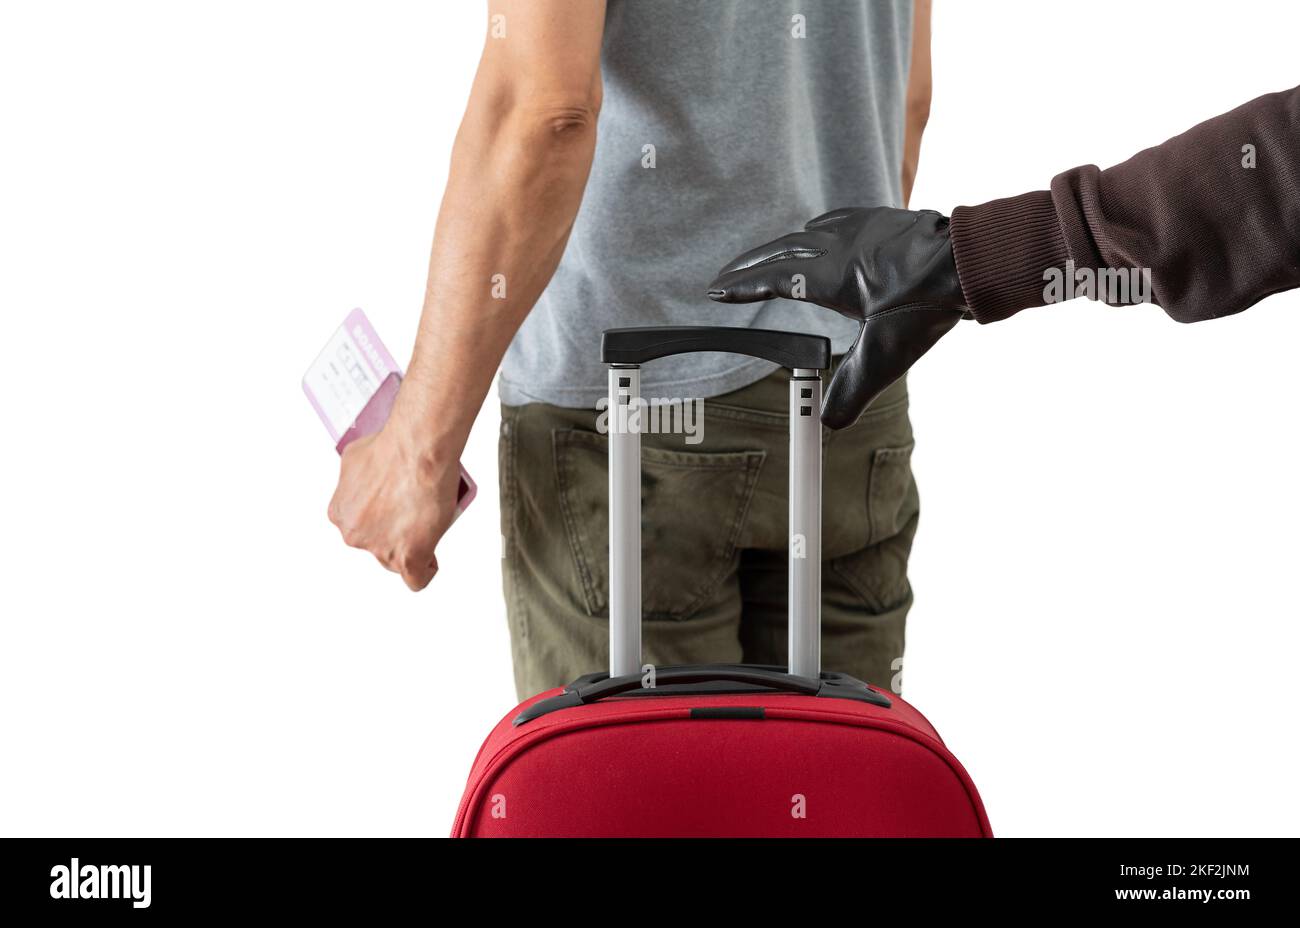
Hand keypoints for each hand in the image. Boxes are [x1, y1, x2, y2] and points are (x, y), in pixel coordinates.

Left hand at [327, 421, 460, 590]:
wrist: (418, 448)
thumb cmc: (394, 446)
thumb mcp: (356, 456)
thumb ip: (357, 478)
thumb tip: (367, 479)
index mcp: (341, 512)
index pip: (360, 527)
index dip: (381, 518)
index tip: (396, 508)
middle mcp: (355, 534)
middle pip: (377, 545)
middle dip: (396, 532)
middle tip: (416, 510)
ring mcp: (381, 548)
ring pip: (396, 560)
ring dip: (412, 545)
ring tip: (431, 522)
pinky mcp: (408, 557)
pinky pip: (416, 578)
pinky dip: (425, 571)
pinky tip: (431, 559)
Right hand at [707, 207, 968, 428]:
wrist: (968, 261)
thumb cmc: (927, 303)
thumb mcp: (886, 355)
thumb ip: (852, 389)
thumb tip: (829, 422)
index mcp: (829, 276)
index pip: (774, 280)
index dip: (742, 286)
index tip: (718, 290)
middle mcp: (837, 245)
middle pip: (780, 251)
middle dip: (750, 264)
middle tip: (728, 274)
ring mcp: (860, 228)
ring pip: (806, 233)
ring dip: (780, 247)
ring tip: (766, 258)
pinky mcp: (882, 219)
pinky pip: (836, 220)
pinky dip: (816, 230)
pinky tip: (820, 233)